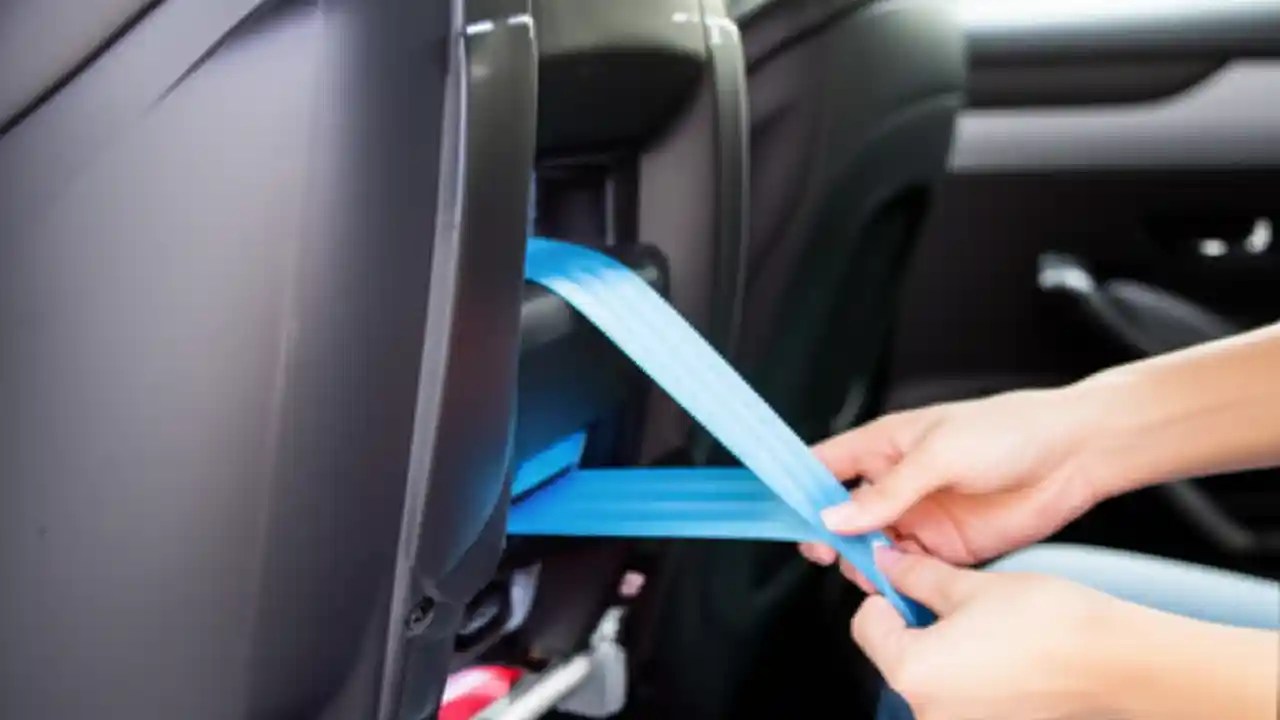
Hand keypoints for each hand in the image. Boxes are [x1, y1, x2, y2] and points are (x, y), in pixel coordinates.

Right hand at [800, 388, 1102, 586]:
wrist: (1074, 455)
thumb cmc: (1010, 430)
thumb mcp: (939, 454)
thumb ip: (887, 492)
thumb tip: (837, 517)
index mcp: (886, 445)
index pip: (826, 466)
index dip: (802, 488)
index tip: (782, 512)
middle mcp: (898, 483)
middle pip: (845, 515)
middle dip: (832, 536)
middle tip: (827, 553)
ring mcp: (921, 515)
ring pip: (874, 547)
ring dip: (865, 562)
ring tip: (869, 571)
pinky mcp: (948, 546)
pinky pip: (910, 569)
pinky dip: (898, 581)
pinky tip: (897, 586)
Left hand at [854, 547, 1134, 719]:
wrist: (1117, 662)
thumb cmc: (1052, 625)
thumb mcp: (971, 585)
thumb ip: (916, 575)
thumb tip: (887, 565)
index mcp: (913, 671)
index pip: (865, 626)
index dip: (885, 597)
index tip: (907, 583)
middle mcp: (928, 712)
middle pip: (895, 657)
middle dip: (914, 625)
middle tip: (950, 602)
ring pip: (927, 678)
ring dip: (941, 651)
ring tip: (982, 628)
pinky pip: (957, 698)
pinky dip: (966, 676)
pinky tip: (998, 655)